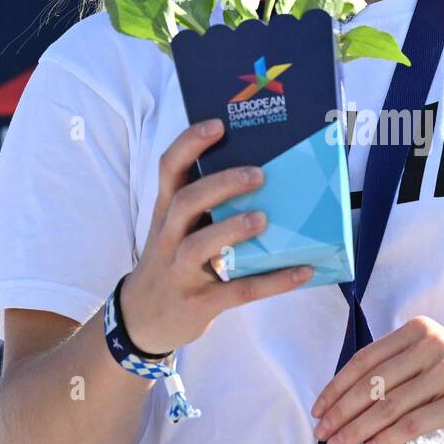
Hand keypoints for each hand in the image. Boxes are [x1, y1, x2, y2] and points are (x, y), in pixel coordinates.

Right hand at [120, 118, 313, 352]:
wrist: (141, 318)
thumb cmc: (170, 262)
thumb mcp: (173, 230)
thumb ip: (202, 205)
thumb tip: (262, 171)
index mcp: (166, 212)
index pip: (169, 169)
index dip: (190, 144)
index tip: (217, 125)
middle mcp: (169, 237)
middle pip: (187, 202)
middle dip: (221, 185)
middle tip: (258, 174)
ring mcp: (182, 271)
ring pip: (200, 245)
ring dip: (232, 229)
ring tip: (262, 219)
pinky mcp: (200, 302)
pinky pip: (239, 290)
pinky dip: (273, 281)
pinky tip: (302, 271)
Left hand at [310, 315, 443, 443]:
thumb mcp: (434, 364)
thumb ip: (398, 371)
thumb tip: (348, 399)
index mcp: (420, 331)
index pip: (366, 359)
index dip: (337, 386)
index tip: (319, 409)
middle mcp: (434, 344)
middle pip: (374, 382)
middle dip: (342, 411)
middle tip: (323, 434)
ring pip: (390, 404)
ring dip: (359, 428)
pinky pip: (415, 421)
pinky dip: (389, 437)